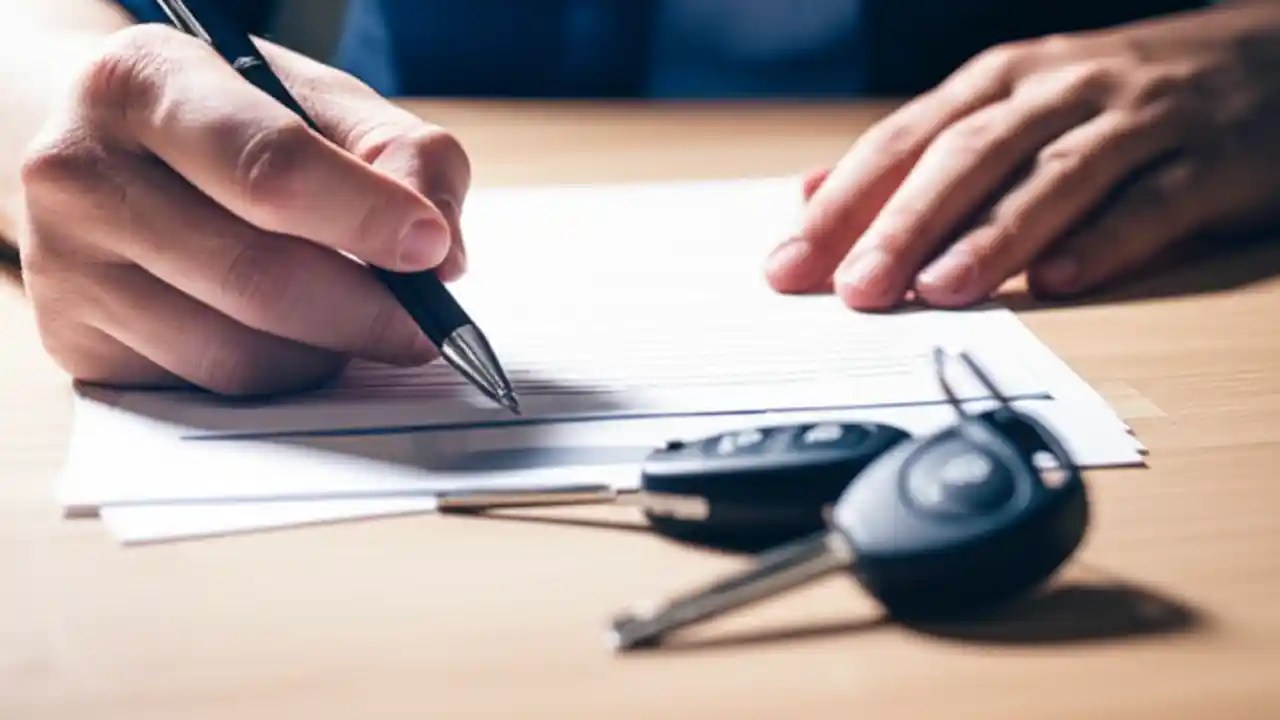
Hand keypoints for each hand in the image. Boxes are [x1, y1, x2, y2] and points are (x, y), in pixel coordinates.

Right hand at [19, 25, 468, 394]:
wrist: (108, 149)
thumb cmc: (232, 122)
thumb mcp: (319, 103)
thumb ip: (400, 155)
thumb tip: (442, 254)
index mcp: (146, 82)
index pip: (269, 168)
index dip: (364, 218)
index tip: (431, 249)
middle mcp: (81, 170)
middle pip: (257, 277)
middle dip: (367, 311)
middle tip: (425, 324)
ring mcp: (64, 267)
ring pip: (238, 353)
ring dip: (325, 352)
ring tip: (351, 317)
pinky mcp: (77, 344)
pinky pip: (211, 389)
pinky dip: (279, 375)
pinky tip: (291, 335)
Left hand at [767, 3, 1279, 307]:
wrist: (1269, 52)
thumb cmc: (1116, 96)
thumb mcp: (1011, 105)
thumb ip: (918, 152)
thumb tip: (814, 194)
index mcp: (1001, 80)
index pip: (904, 142)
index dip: (842, 205)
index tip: (788, 265)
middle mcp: (1060, 90)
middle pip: (968, 156)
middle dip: (903, 224)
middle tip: (853, 289)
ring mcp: (1138, 120)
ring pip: (1055, 176)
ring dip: (994, 236)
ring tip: (939, 291)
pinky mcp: (1211, 158)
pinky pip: (1154, 202)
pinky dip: (1108, 240)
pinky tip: (1064, 282)